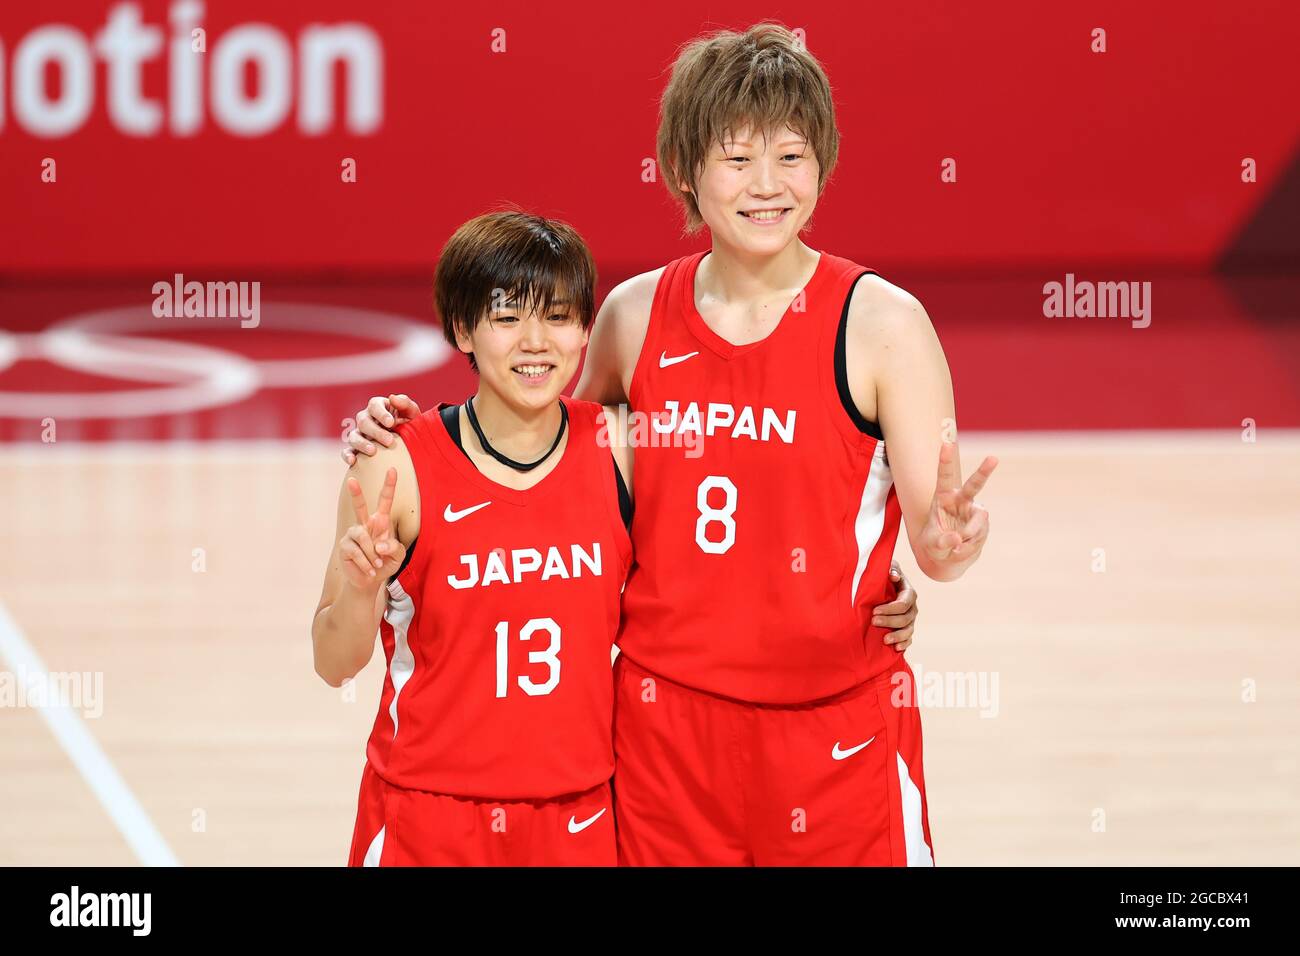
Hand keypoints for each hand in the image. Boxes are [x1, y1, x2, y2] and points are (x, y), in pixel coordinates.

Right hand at [337, 467, 406, 589]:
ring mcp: (353, 534)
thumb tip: (379, 544)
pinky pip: (357, 552)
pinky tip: (370, 570)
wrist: (369, 580)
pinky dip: (366, 564)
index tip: (392, 469)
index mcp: (380, 522)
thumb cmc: (384, 563)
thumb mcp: (398, 556)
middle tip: (352, 480)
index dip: (389, 485)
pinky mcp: (345, 546)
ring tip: (376, 565)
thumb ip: (395, 548)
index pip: (385, 501)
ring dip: (372, 555)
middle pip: (359, 506)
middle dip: (355, 493)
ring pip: (364, 538)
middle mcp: (365, 524)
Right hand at [342, 394, 421, 465]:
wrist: (409, 444)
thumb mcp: (412, 413)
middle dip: (376, 431)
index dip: (381, 414)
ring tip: (373, 451)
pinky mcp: (356, 449)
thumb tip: (392, 397)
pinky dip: (347, 455)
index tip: (391, 423)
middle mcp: (366, 419)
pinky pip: (347, 451)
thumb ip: (405, 403)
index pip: (374, 405)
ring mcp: (359, 434)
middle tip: (389, 441)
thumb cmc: (410, 425)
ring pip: (353, 436)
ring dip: (362, 443)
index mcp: (378, 407)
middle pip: (363, 421)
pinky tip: (353, 461)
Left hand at [874, 562, 917, 651]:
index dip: (890, 609)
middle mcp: (912, 607)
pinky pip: (909, 639)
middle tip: (873, 621)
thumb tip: (893, 576)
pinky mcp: (906, 629)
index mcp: (908, 593)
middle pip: (905, 618)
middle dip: (890, 621)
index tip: (875, 611)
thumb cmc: (884, 575)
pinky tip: (896, 648)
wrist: (883, 586)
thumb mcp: (887, 568)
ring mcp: (910, 619)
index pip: (903, 603)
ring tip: (885, 640)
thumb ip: (891, 569)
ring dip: (897, 636)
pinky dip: (904, 644)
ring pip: (908, 630)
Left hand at [920, 439, 996, 566]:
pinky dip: (969, 546)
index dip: (945, 461)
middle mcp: (961, 500)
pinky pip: (979, 535)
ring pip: (978, 521)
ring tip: (955, 548)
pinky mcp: (983, 524)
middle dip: (984, 471)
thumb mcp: (931, 545)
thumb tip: (958, 537)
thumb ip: (942, 541)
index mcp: (942, 497)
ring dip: (967, 536)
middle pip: (974, 484)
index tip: (947, 444)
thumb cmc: (934, 544)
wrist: (949, 556)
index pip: (944, 477)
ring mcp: (974, 512)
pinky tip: (961, 548)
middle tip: (993, 458)